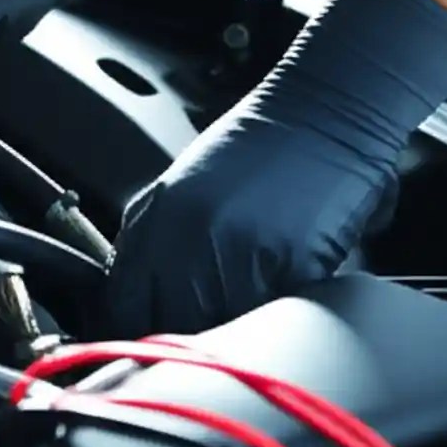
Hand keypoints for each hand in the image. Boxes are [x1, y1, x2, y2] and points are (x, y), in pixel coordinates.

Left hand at [103, 96, 399, 336]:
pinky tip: (287, 281)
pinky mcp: (286, 268)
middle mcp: (183, 242)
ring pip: (221, 328)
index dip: (134, 328)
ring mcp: (232, 257)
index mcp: (152, 221)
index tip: (148, 335)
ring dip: (236, 324)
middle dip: (187, 329)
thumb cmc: (261, 145)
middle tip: (211, 318)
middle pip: (168, 326)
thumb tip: (142, 297)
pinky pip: (272, 315)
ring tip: (254, 292)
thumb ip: (157, 241)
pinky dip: (280, 310)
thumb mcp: (184, 188)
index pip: (121, 306)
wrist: (324, 111)